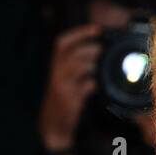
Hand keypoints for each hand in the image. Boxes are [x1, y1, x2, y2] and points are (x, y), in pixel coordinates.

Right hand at [38, 24, 102, 154]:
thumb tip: (98, 52)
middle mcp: (56, 74)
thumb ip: (76, 66)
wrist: (53, 126)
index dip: (79, 33)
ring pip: (77, 67)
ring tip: (101, 65)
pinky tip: (97, 84)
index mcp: (54, 66)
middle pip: (71, 52)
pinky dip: (93, 83)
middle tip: (102, 48)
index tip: (96, 29)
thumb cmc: (62, 101)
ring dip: (92, 63)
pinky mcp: (70, 100)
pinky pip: (84, 87)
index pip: (62, 42)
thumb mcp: (64, 80)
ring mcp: (62, 86)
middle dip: (88, 47)